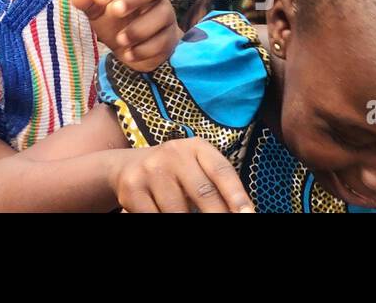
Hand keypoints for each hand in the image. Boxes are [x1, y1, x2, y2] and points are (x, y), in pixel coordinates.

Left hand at [71, 0, 177, 70]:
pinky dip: (145, 49)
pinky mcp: (170, 38)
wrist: (133, 46)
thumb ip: (88, 2)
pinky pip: (164, 40)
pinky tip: (129, 54)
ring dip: (139, 28)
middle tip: (114, 11)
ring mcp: (165, 15)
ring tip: (119, 40)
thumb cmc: (114, 22)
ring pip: (162, 14)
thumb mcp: (98, 11)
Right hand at [112, 138, 254, 212]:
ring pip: (178, 212)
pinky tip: (166, 214)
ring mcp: (150, 169)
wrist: (126, 166)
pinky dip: (163, 221)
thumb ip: (216, 187)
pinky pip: (154, 217)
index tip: (248, 215)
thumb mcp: (196, 169)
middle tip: (226, 228)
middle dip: (217, 216)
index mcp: (195, 147)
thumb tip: (241, 213)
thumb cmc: (175, 174)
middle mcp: (173, 153)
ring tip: (189, 214)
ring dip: (188, 220)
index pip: (221, 171)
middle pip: (204, 193)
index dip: (237, 196)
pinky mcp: (132, 188)